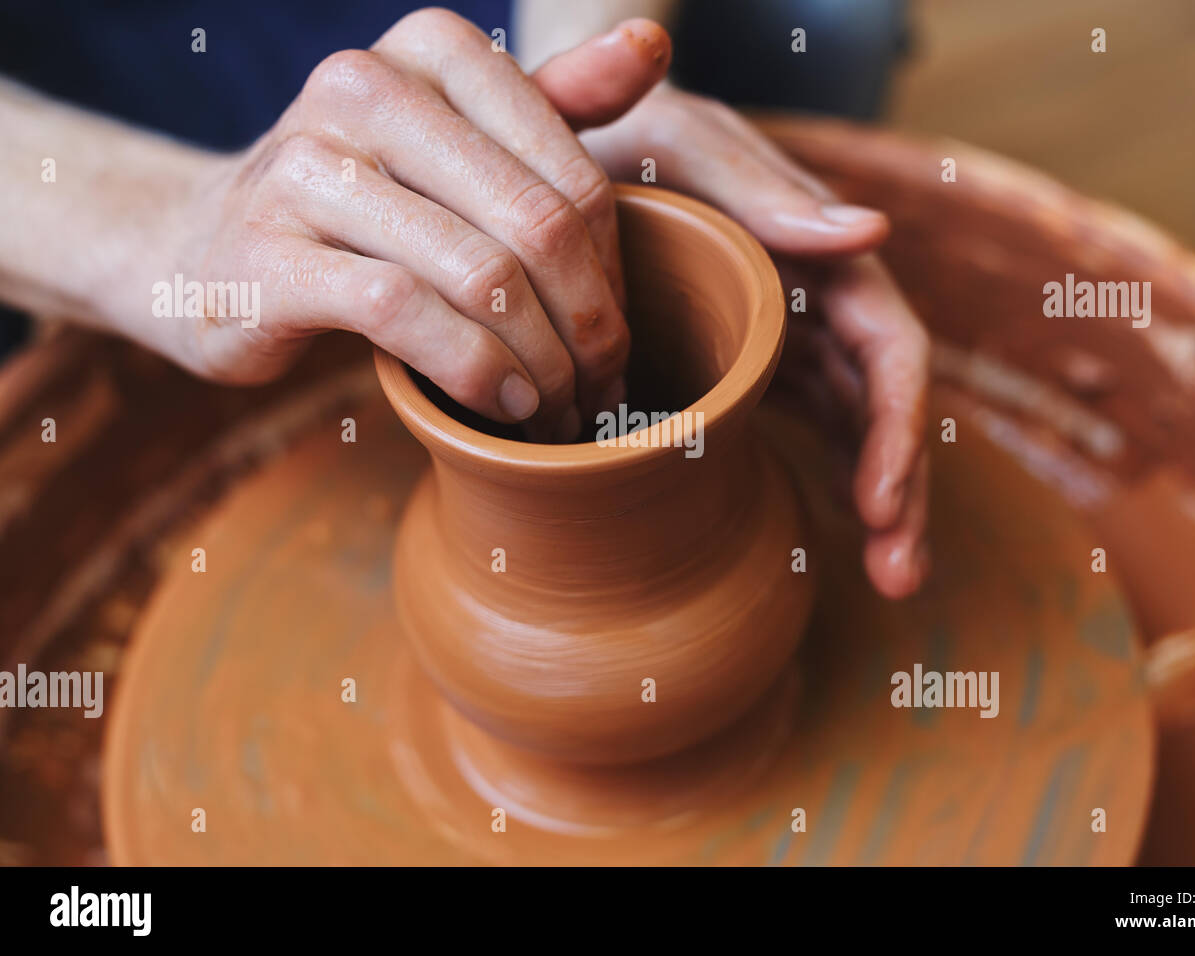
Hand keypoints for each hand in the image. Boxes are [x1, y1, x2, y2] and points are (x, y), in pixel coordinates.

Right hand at [157, 11, 670, 440]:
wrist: (207, 250)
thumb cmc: (365, 203)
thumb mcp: (460, 141)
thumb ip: (555, 103)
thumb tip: (653, 47)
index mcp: (432, 51)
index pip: (571, 175)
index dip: (612, 276)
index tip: (616, 338)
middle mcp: (365, 87)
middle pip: (538, 227)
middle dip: (589, 328)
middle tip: (602, 388)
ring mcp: (307, 168)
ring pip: (482, 275)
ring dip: (540, 364)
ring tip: (558, 408)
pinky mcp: (269, 254)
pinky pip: (407, 316)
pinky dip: (474, 372)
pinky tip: (501, 405)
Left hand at [582, 86, 929, 596]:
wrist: (565, 146)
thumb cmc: (618, 131)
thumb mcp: (679, 141)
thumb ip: (761, 184)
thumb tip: (874, 233)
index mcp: (817, 248)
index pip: (889, 346)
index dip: (896, 427)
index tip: (880, 504)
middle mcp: (816, 296)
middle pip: (884, 403)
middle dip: (902, 490)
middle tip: (901, 578)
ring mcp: (787, 333)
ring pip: (857, 425)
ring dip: (880, 503)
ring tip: (891, 581)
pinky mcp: (750, 361)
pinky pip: (812, 424)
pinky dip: (834, 478)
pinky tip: (841, 538)